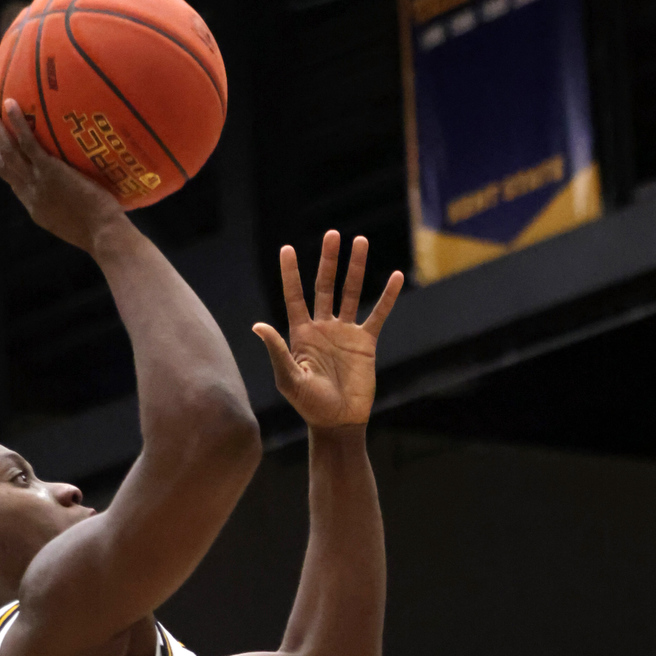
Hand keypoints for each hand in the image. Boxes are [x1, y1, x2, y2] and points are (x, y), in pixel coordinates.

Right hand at [0, 101, 127, 252]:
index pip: (13, 182)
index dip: (2, 164)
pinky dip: (17, 123)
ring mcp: (38, 182)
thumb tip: (78, 193)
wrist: (104, 237)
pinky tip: (10, 104)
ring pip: (8, 151)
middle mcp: (30, 195)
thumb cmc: (102, 234)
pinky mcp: (50, 172)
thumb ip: (69, 207)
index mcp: (36, 208)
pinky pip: (28, 143)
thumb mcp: (76, 224)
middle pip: (4, 164)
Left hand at [253, 231, 403, 428]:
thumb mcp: (289, 379)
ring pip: (351, 293)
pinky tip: (396, 276)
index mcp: (301, 334)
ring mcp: (345, 333)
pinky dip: (388, 296)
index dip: (291, 273)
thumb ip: (277, 351)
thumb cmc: (309, 405)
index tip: (287, 248)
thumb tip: (258, 325)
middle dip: (328, 260)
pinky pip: (379, 314)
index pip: (295, 296)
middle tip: (333, 234)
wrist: (338, 421)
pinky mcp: (366, 342)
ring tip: (360, 241)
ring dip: (356, 268)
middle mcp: (323, 327)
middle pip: (325, 286)